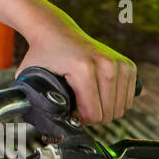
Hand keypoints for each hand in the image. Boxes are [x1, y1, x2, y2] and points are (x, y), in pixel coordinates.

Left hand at [17, 22, 136, 124]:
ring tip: (87, 102)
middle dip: (93, 117)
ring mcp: (119, 64)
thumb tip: (42, 126)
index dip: (80, 120)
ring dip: (105, 110)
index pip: (93, 113)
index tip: (69, 112)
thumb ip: (33, 102)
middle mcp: (105, 64)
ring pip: (121, 108)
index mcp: (83, 69)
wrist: (56, 31)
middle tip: (77, 108)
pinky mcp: (128, 65)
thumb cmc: (43, 55)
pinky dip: (116, 102)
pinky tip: (100, 96)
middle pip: (109, 113)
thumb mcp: (29, 78)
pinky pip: (128, 99)